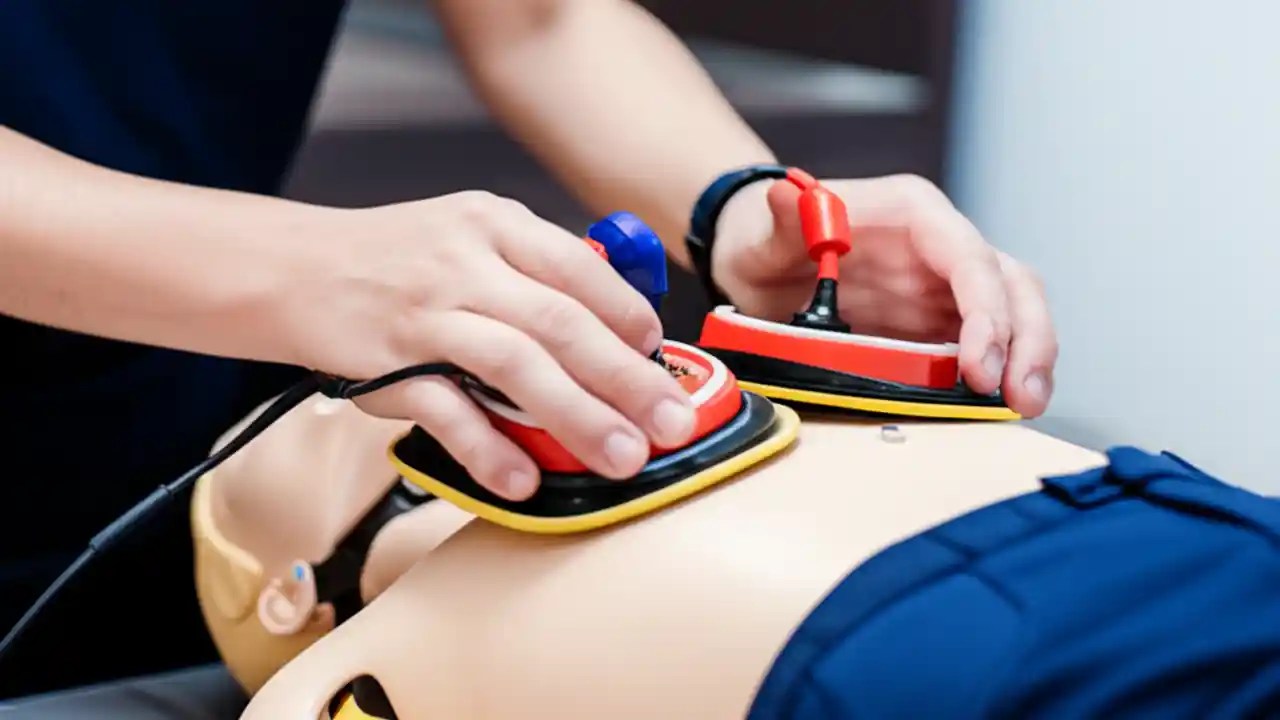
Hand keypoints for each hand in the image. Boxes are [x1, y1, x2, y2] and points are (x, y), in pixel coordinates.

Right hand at [277, 191, 696, 498]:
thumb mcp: (469, 237)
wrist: (293, 268)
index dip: (629, 316)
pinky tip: (524, 478)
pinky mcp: (387, 362)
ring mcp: (426, 311)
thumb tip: (616, 322)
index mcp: (495, 225)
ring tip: (621, 455)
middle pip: (561, 322)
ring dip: (576, 414)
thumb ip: (535, 272)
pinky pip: (446, 409)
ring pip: (515, 364)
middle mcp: (465, 262)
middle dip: (627, 377)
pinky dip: (488, 446)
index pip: (580, 269)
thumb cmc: (394, 260)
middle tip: (672, 421)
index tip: (661, 357)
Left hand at [710, 174, 1056, 416]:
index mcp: (913, 213)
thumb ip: (782, 218)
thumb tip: (784, 194)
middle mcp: (940, 247)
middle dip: (1026, 339)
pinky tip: (997, 407)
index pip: (970, 257)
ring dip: (1025, 360)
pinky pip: (982, 345)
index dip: (986, 310)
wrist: (759, 255)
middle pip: (1011, 284)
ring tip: (1022, 406)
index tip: (980, 363)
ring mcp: (942, 288)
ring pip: (1012, 314)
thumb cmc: (769, 234)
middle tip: (1020, 396)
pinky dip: (997, 374)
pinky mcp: (934, 323)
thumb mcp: (766, 228)